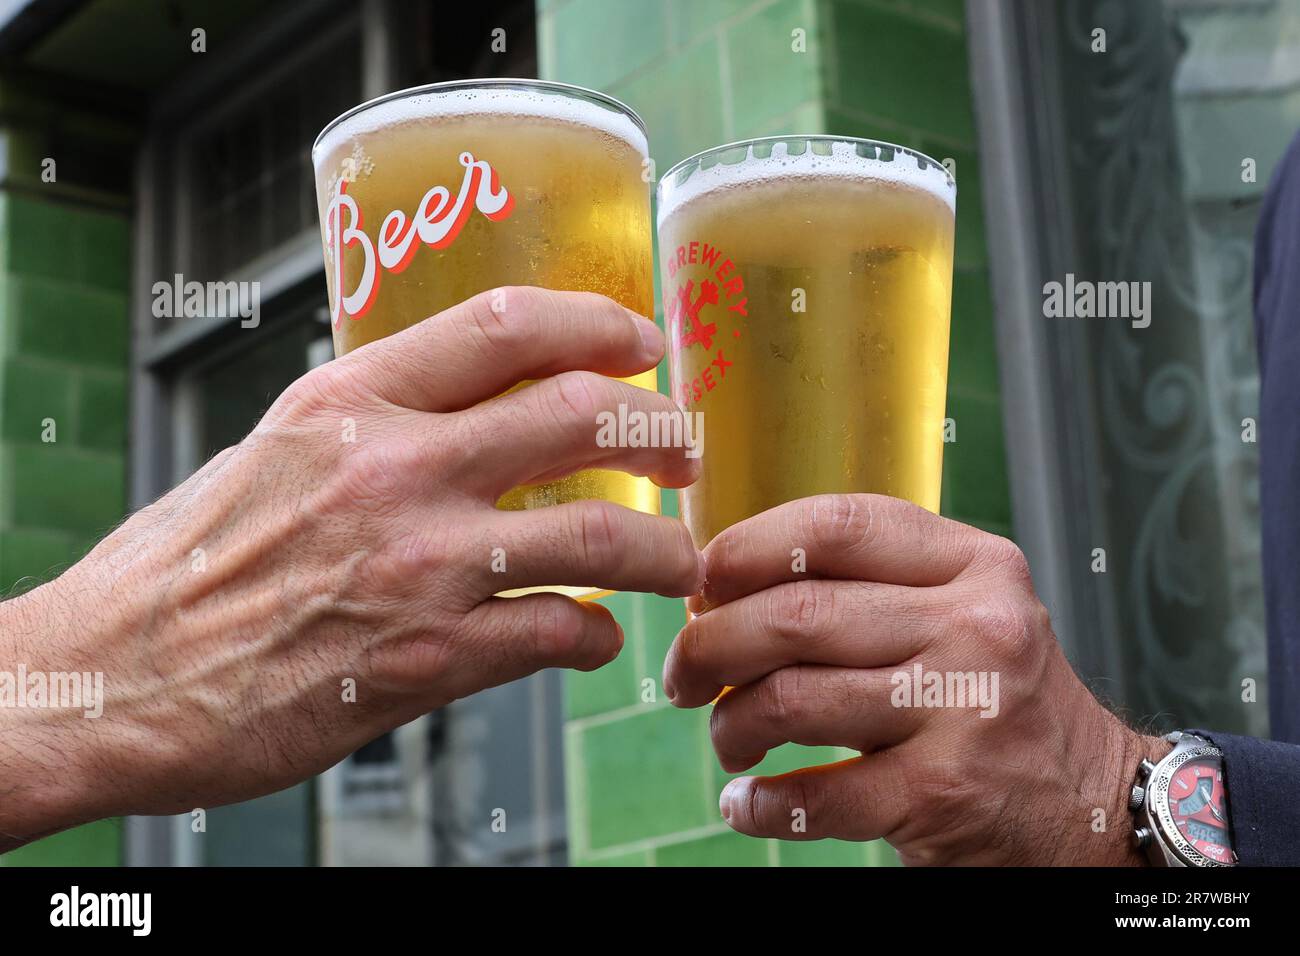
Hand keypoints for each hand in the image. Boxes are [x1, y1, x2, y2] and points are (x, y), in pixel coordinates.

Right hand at [0, 287, 701, 849]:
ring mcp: (421, 565)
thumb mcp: (273, 452)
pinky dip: (592, 636)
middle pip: (579, 414)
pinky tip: (591, 638)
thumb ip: (371, 421)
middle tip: (686, 449)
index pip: (505, 326)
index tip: (641, 337)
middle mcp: (395, 469)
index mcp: (350, 404)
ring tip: (680, 560)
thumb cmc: (184, 568)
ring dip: (662, 549)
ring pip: (599, 534)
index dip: (597, 321)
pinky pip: (557, 633)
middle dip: (660, 428)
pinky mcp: (431, 658)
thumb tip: (462, 407)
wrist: (111, 681)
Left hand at [662, 494, 1168, 865]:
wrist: (1090, 799)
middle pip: (798, 615)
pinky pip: (818, 797)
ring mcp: (964, 712)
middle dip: (711, 644)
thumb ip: (868, 584)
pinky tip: (748, 804)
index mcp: (973, 564)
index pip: (838, 525)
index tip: (700, 578)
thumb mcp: (960, 610)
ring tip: (726, 740)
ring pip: (792, 701)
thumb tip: (722, 583)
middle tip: (684, 672)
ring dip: (730, 725)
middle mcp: (976, 627)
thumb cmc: (994, 694)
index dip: (747, 545)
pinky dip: (763, 805)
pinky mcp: (945, 794)